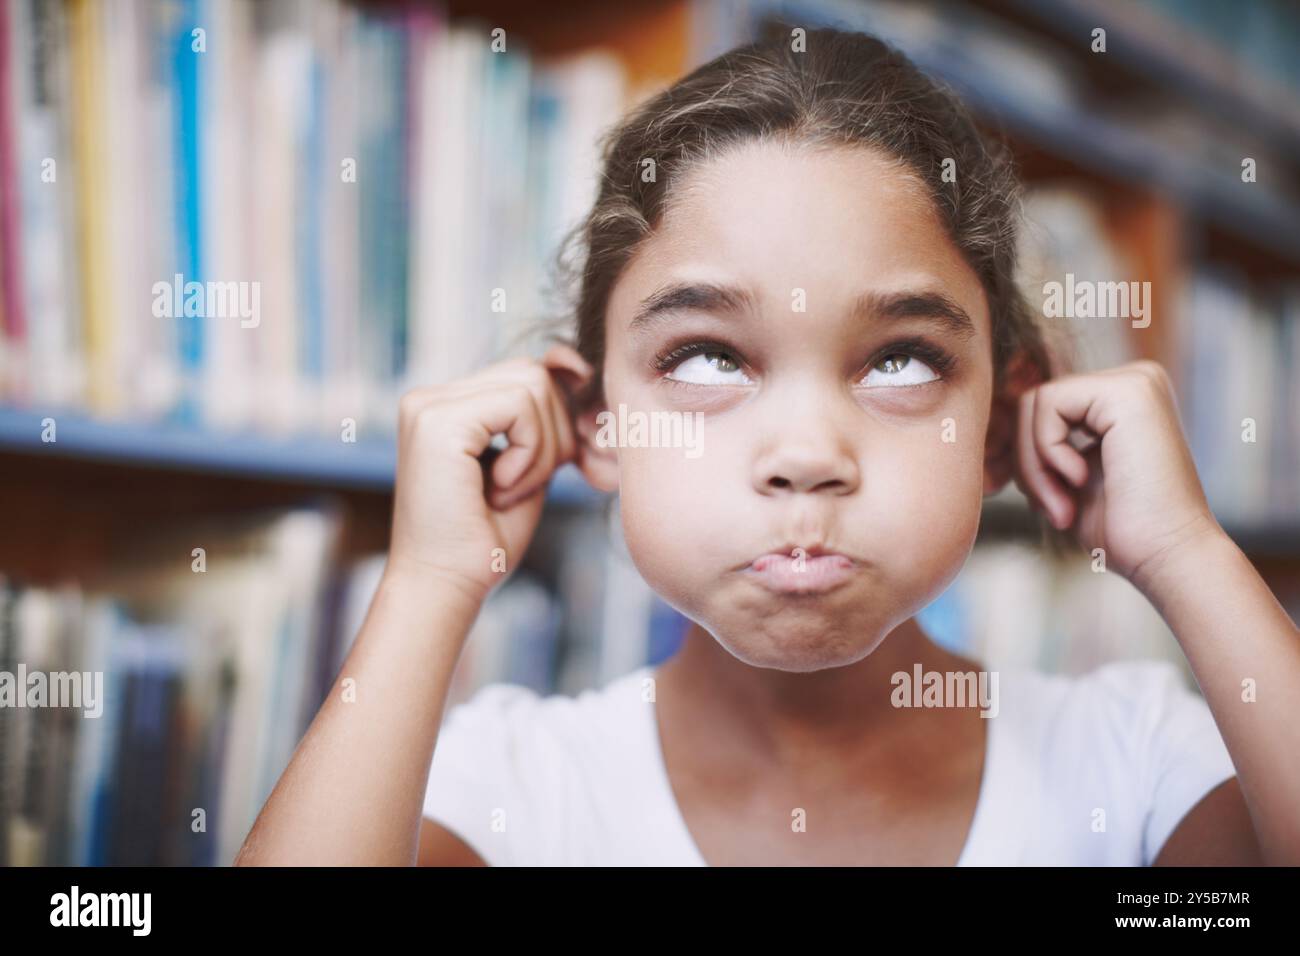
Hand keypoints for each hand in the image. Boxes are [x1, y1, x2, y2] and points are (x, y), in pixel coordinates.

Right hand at [385, 345, 595, 604]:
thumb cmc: (484, 539)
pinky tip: (501, 489)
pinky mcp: (438, 420)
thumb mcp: (528, 466)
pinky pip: (521, 406)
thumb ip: (544, 420)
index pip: (528, 374)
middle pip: (535, 374)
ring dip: (541, 449)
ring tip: (507, 491)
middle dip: (554, 434)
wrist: (444, 588)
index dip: (560, 414)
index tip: (564, 461)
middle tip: (523, 487)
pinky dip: (530, 452)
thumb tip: (578, 366)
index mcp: (446, 405)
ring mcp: (429, 405)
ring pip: (534, 385)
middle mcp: (431, 397)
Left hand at [1011, 359, 1225, 591]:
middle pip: (1033, 402)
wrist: (1167, 557)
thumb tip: (996, 426)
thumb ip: (1043, 444)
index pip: (1041, 408)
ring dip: (1035, 464)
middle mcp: (1134, 381)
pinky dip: (1047, 451)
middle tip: (1054, 509)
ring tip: (1063, 506)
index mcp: (1122, 399)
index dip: (1026, 458)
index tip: (1047, 504)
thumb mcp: (1067, 478)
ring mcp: (1135, 381)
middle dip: (1028, 462)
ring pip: (1034, 403)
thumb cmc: (1122, 530)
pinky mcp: (1128, 391)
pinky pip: (1047, 403)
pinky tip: (1079, 480)